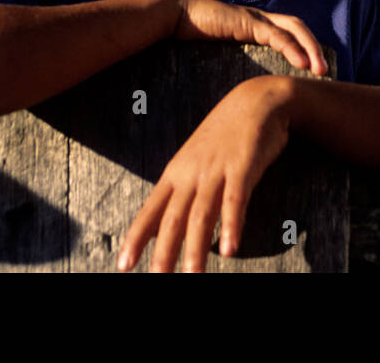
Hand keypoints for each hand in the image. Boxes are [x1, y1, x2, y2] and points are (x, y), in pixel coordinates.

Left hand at [118, 75, 293, 271]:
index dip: (136, 237)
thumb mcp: (197, 158)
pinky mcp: (243, 167)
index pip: (151, 209)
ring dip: (196, 248)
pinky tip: (231, 249)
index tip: (123, 264)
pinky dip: (231, 225)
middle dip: (163, 252)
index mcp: (177, 172)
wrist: (256, 100)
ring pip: (201, 215)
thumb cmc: (226, 133)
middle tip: (157, 279)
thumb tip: (173, 218)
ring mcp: (216, 170)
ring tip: (193, 275)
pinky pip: (235, 201)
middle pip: (173, 218)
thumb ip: (186, 186)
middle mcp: (192, 173)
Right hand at [175, 0, 326, 76]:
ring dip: (311, 49)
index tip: (316, 72)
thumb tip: (244, 95)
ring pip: (295, 30)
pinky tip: (302, 64)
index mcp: (258, 27)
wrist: (174, 16)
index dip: (307, 49)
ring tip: (319, 70)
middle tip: (327, 73)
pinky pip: (277, 35)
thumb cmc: (193, 37)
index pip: (292, 35)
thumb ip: (236, 66)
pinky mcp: (248, 21)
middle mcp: (262, 20)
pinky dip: (293, 48)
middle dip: (316, 50)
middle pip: (299, 30)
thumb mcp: (221, 54)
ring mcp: (256, 18)